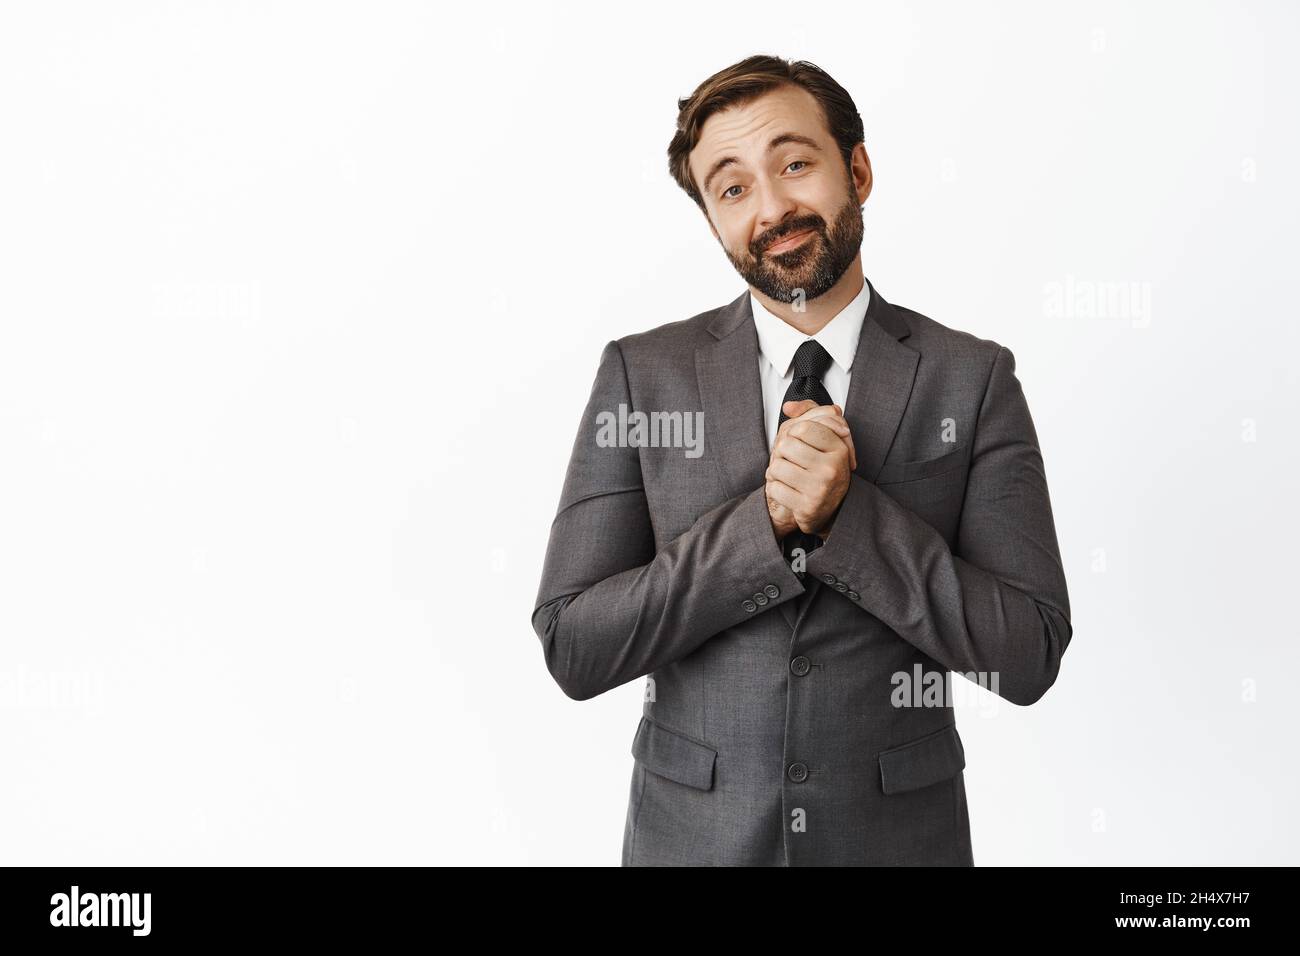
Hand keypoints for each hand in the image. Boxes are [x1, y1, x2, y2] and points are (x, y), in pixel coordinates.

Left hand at [765, 400, 855, 537]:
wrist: (828, 510)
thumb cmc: (823, 470)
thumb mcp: (823, 438)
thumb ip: (809, 413)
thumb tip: (788, 407)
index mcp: (839, 448)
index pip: (803, 427)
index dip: (794, 434)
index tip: (800, 444)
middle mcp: (832, 468)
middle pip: (786, 445)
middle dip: (782, 453)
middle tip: (792, 462)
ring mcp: (820, 488)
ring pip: (777, 467)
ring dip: (777, 472)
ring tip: (789, 476)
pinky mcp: (807, 507)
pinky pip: (774, 489)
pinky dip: (776, 490)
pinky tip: (789, 491)